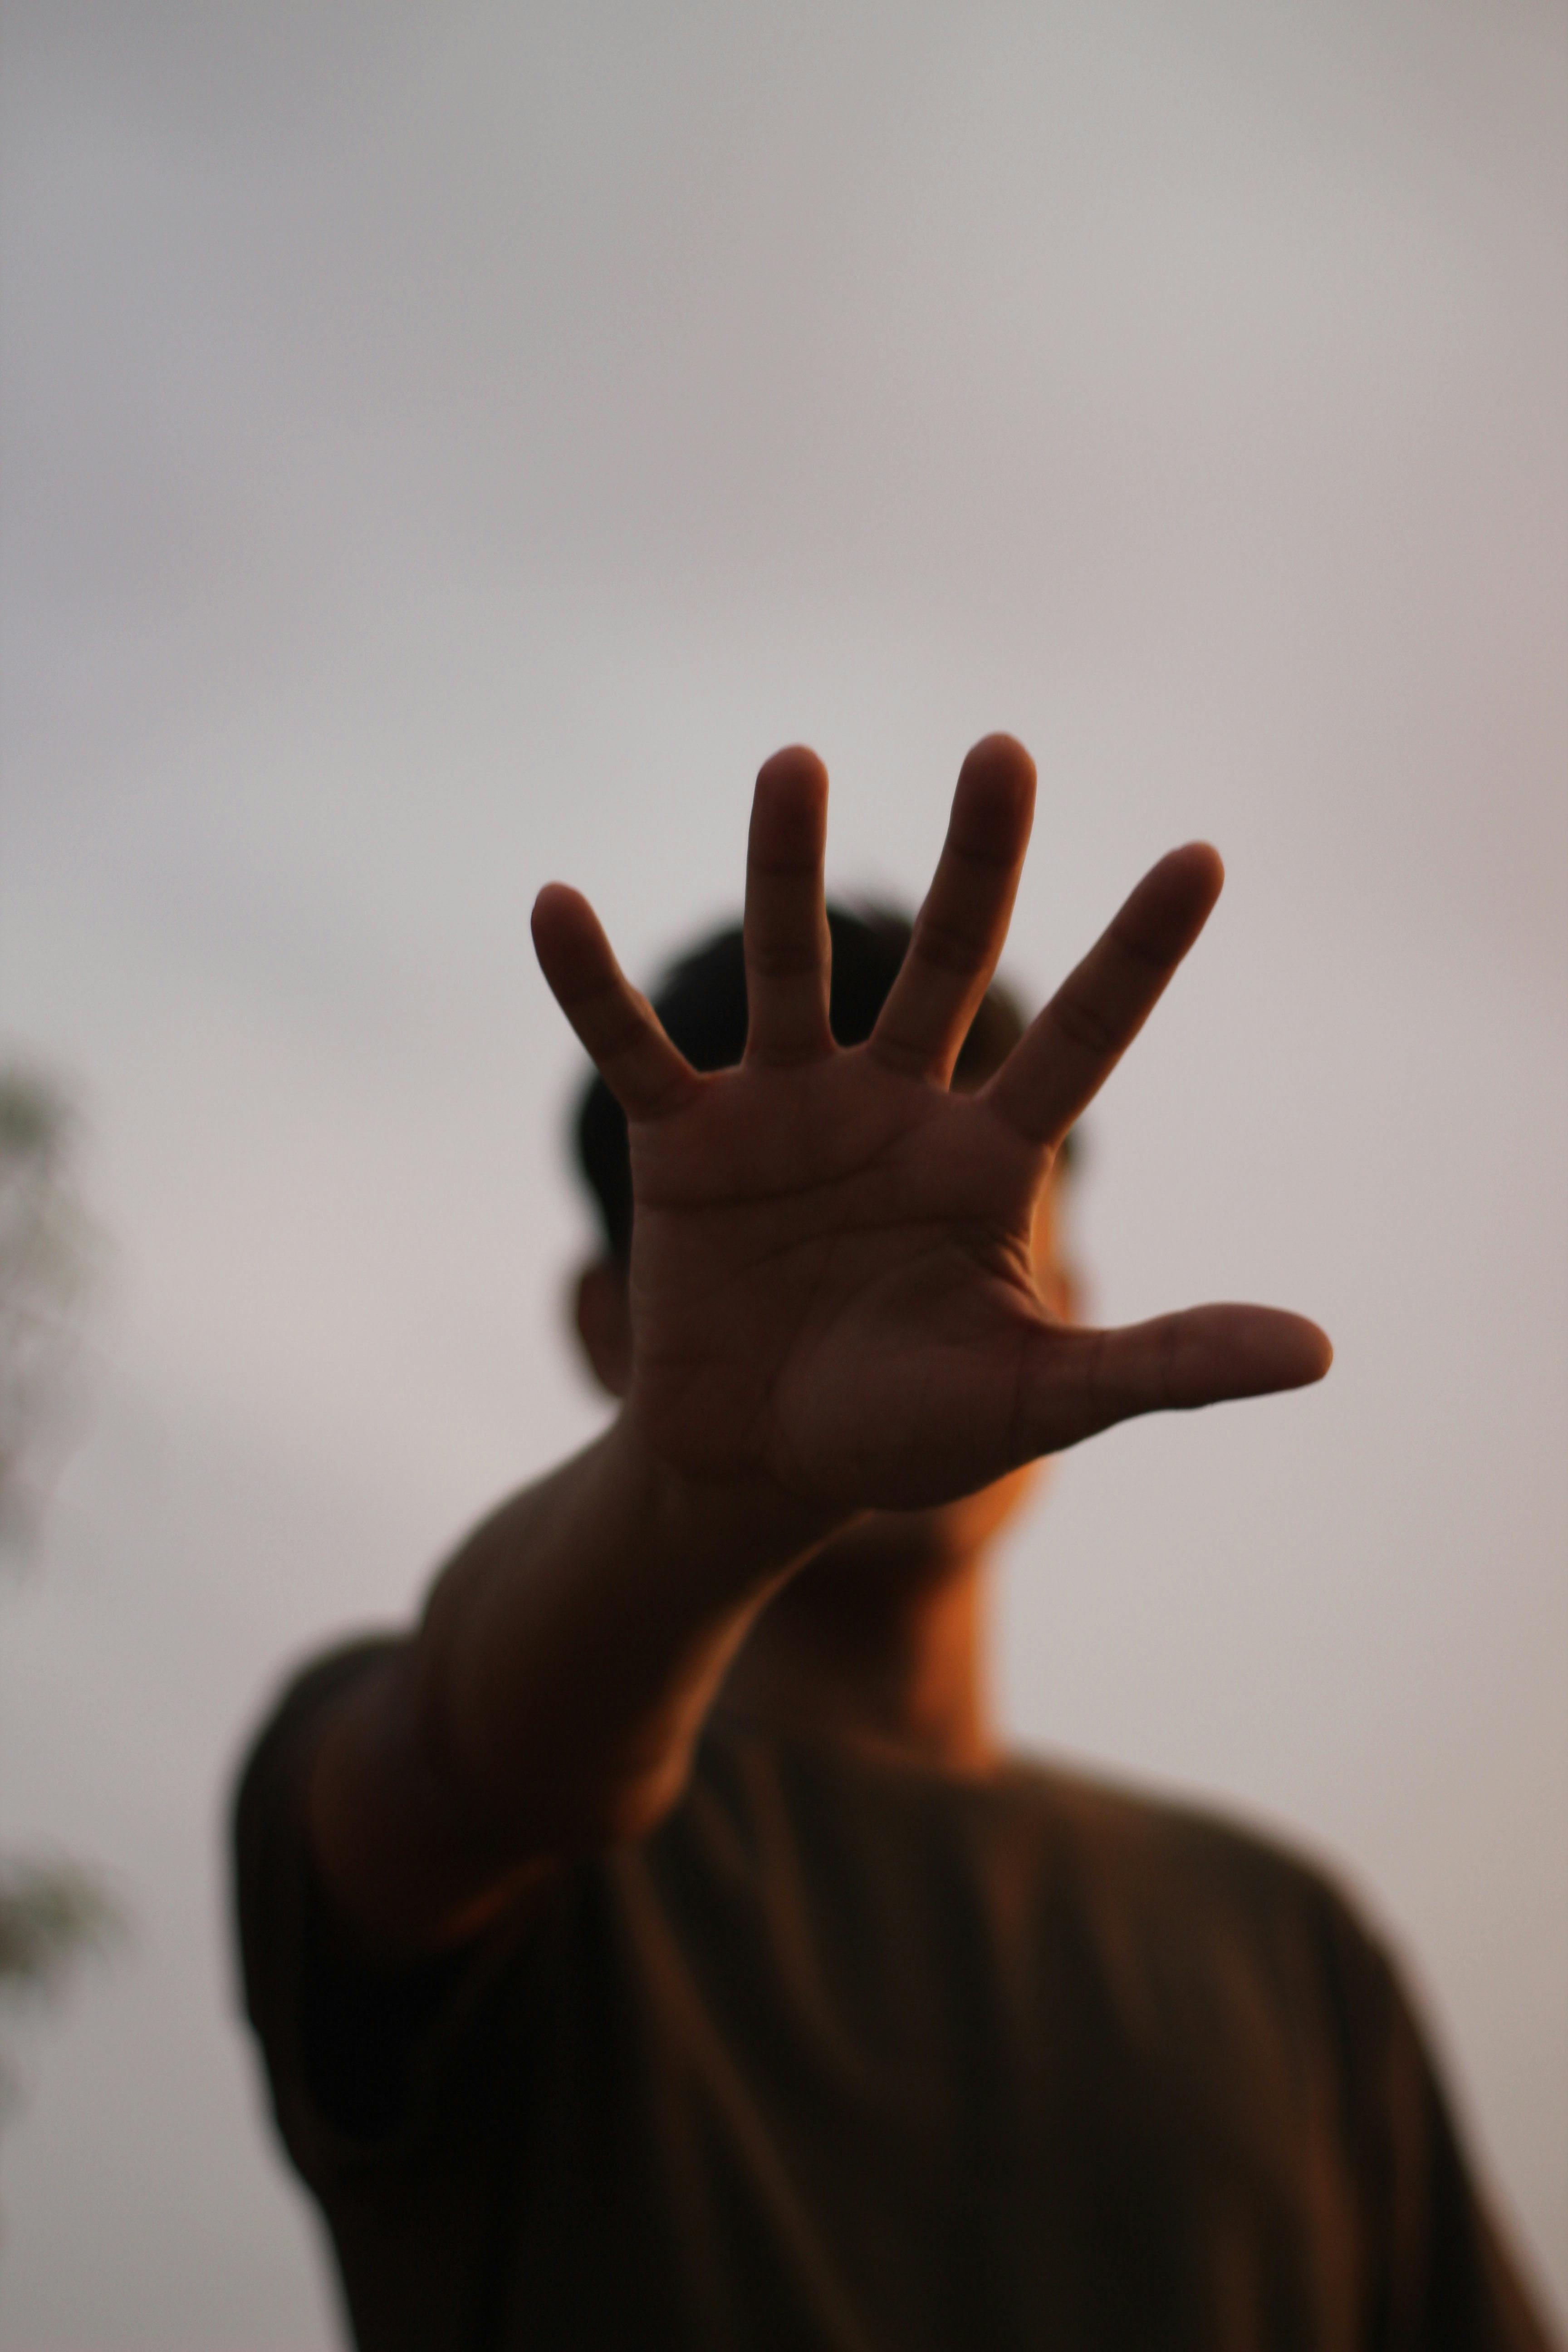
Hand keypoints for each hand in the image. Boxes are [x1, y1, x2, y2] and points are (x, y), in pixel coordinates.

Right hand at [532, 737, 1329, 1515]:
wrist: (757, 1468)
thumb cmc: (907, 1433)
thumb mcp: (1040, 1402)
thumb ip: (1163, 1365)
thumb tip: (1320, 1353)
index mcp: (986, 1159)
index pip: (1080, 1039)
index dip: (1139, 955)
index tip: (1204, 857)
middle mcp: (893, 1107)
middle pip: (945, 965)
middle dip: (981, 865)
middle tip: (1005, 751)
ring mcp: (784, 1113)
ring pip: (790, 970)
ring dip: (786, 869)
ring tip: (795, 765)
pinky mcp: (682, 1143)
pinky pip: (632, 1048)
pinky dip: (593, 985)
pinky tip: (554, 905)